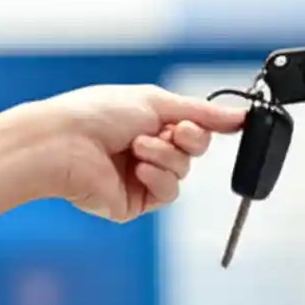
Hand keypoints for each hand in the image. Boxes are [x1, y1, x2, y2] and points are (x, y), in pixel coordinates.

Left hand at [28, 84, 243, 221]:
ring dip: (166, 156)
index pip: (192, 128)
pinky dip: (158, 178)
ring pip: (182, 172)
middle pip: (193, 151)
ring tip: (137, 147)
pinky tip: (138, 169)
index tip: (201, 122)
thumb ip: (202, 112)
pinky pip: (167, 193)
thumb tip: (240, 116)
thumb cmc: (98, 114)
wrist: (64, 143)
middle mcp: (145, 149)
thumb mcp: (157, 102)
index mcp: (148, 122)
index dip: (200, 126)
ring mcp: (140, 177)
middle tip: (172, 132)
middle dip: (187, 140)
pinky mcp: (134, 202)